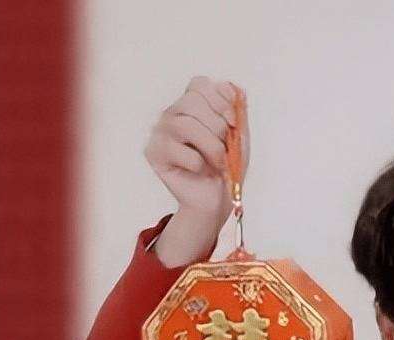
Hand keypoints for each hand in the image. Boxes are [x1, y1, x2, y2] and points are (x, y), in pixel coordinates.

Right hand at [144, 76, 249, 227]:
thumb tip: (237, 88)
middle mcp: (172, 114)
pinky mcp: (153, 153)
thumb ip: (237, 112)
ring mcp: (160, 132)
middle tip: (226, 148)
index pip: (199, 84)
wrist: (217, 201)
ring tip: (219, 162)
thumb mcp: (239, 138)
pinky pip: (178, 150)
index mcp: (191, 106)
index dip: (220, 100)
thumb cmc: (225, 168)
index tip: (234, 123)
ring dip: (211, 146)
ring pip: (185, 125)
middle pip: (192, 101)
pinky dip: (198, 163)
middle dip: (218, 126)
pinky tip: (201, 171)